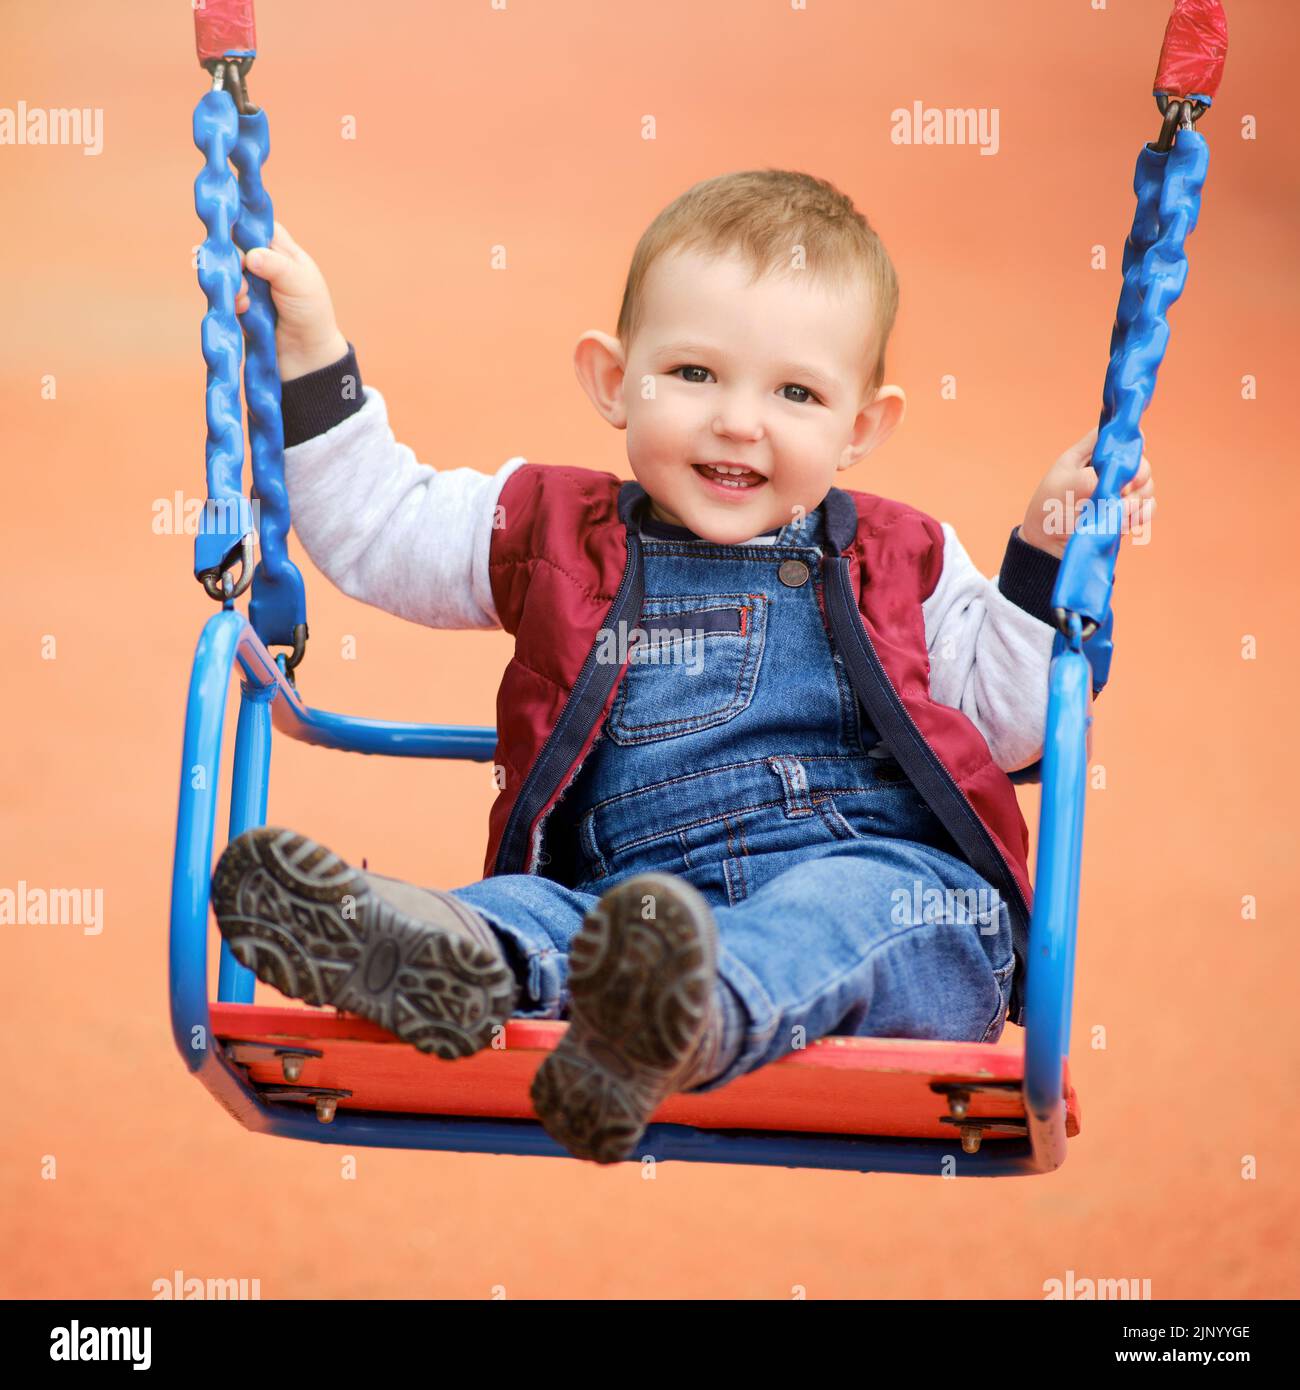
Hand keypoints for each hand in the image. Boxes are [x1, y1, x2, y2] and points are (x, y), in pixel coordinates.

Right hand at [234, 220, 348, 381]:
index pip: (255, 225)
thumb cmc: (312, 314)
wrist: (307, 358)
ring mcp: (250, 285)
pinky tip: (243, 308)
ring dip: (232, 281)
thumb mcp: (300, 284)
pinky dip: (232, 300)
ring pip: (227, 271)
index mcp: (281, 250)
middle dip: (233, 257)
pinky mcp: (241, 305)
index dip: (241, 222)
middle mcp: (263, 263)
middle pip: (235, 246)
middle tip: (237, 268)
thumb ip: (276, 266)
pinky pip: (226, 296)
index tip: (228, 222)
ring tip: (243, 294)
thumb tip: (250, 256)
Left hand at [1019, 427, 1155, 557]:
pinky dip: (1141, 513)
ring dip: (1138, 498)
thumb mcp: (1063, 486)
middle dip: (1138, 475)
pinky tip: (1124, 520)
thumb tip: (1119, 474)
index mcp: (1091, 456)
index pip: (1117, 436)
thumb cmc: (1049, 509)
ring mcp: (1121, 493)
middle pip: (1140, 462)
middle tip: (1123, 490)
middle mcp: (1110, 471)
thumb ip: (1089, 476)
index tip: (1129, 454)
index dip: (1128, 440)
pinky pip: (1149, 508)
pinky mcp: (1128, 514)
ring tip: (1117, 510)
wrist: (1048, 546)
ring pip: (1147, 486)